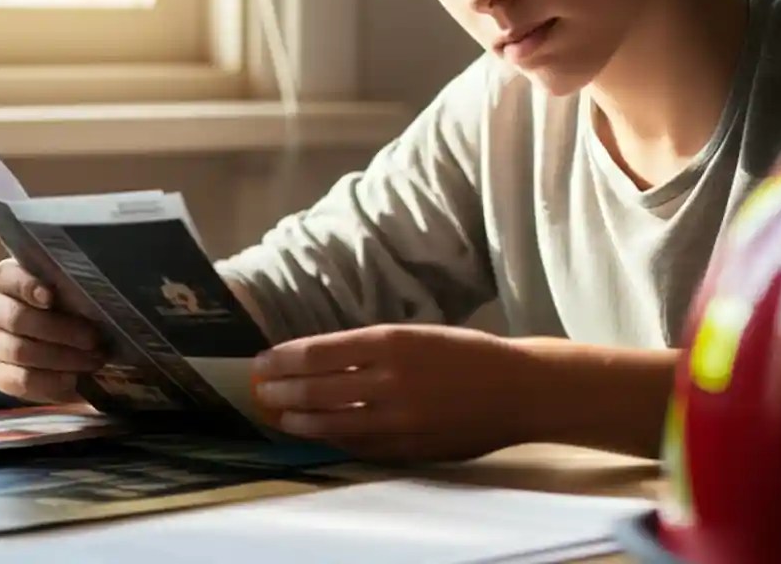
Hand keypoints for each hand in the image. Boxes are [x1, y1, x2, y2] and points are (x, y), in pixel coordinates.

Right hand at [0, 258, 105, 402]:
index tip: (49, 296)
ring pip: (19, 351)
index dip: (25, 285)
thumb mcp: (81, 296)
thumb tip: (97, 293)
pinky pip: (20, 380)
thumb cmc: (80, 312)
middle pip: (16, 318)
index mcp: (10, 281)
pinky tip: (73, 380)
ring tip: (93, 360)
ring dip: (61, 357)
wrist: (78, 352)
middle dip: (60, 330)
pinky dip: (50, 382)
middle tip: (93, 339)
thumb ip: (77, 289)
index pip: (4, 277)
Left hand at [251, 324, 536, 461]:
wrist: (518, 389)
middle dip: (281, 391)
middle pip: (316, 388)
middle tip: (262, 391)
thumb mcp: (417, 335)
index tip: (262, 362)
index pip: (317, 352)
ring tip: (279, 417)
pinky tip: (318, 435)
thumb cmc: (468, 354)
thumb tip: (318, 359)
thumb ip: (370, 348)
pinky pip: (358, 445)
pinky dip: (333, 440)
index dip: (283, 360)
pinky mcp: (409, 446)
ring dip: (298, 421)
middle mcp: (390, 378)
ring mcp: (398, 417)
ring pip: (331, 423)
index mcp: (391, 341)